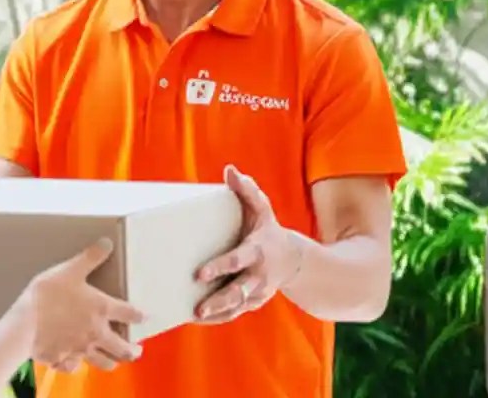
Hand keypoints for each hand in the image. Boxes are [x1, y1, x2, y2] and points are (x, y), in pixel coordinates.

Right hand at [23, 238, 145, 373]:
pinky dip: (78, 365)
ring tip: (115, 361)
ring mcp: (80, 350)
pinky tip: (76, 363)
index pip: (129, 314)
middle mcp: (96, 333)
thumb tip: (107, 243)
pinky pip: (75, 367)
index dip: (140, 315)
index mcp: (101, 309)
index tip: (145, 317)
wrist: (23, 325)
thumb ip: (89, 258)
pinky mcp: (63, 360)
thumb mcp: (69, 270)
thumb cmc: (46, 295)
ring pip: (104, 363)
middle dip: (133, 350)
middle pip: (123, 348)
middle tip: (137, 349)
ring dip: (112, 362)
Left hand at [193, 165, 303, 323]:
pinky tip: (197, 319)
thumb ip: (247, 191)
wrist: (293, 260)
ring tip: (193, 315)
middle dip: (218, 300)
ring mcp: (257, 292)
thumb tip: (230, 169)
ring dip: (216, 313)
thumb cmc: (268, 230)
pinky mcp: (253, 302)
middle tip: (198, 306)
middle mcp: (258, 275)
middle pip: (238, 291)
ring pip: (236, 307)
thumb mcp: (261, 209)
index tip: (199, 273)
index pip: (237, 261)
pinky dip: (218, 318)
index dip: (219, 267)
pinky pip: (235, 313)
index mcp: (257, 251)